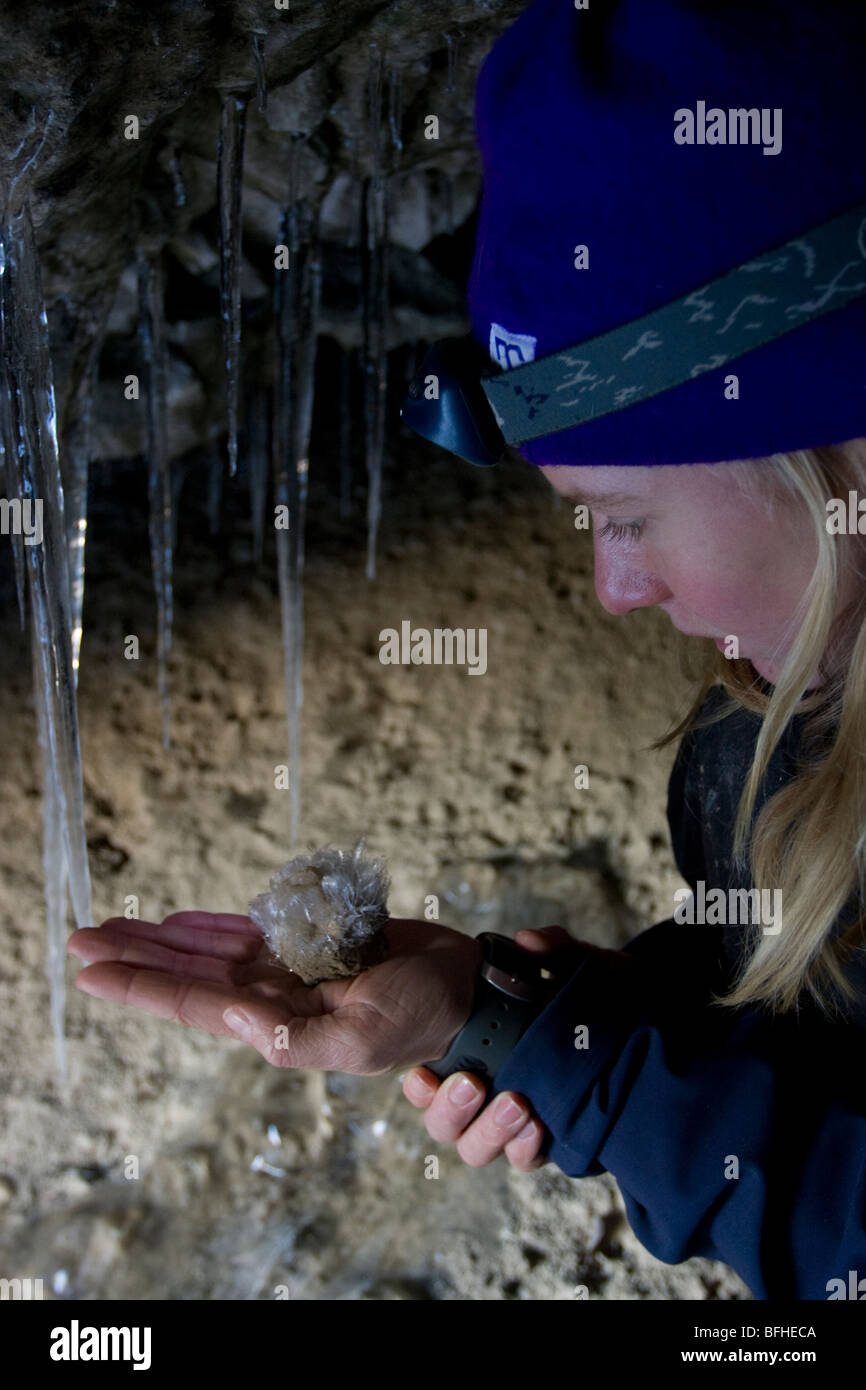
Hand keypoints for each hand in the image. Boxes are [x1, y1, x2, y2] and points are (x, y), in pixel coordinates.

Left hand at [66, 913, 481, 1074]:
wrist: (459, 987)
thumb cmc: (416, 1017)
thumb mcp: (358, 1040)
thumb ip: (293, 1037)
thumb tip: (232, 1015)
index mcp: (274, 1024)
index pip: (192, 1004)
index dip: (139, 986)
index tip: (89, 970)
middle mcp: (270, 996)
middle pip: (186, 974)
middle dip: (132, 957)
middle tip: (77, 940)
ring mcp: (286, 966)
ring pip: (207, 950)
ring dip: (158, 940)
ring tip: (109, 927)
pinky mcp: (308, 939)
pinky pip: (247, 930)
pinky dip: (209, 925)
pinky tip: (174, 921)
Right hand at [401, 926, 574, 1169]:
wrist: (641, 1024)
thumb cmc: (595, 998)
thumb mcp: (579, 967)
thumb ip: (556, 949)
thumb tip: (530, 940)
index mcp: (476, 1051)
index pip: (429, 1081)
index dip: (420, 1086)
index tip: (424, 1073)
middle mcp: (487, 1090)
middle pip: (445, 1122)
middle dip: (450, 1109)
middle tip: (472, 1083)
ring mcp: (514, 1118)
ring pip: (475, 1146)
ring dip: (487, 1131)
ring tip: (515, 1104)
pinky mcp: (548, 1139)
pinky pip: (523, 1158)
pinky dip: (523, 1149)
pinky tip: (536, 1128)